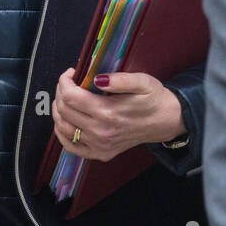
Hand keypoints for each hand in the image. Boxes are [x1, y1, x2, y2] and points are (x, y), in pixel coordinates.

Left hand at [51, 68, 184, 161]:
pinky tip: (65, 121)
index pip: (70, 97)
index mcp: (108, 113)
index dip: (64, 81)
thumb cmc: (154, 99)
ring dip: (58, 110)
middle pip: (64, 110)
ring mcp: (99, 145)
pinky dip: (61, 133)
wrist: (166, 122)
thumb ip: (119, 79)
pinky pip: (70, 146)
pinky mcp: (100, 153)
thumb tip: (97, 79)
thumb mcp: (142, 82)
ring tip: (66, 97)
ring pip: (63, 127)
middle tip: (69, 82)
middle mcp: (101, 132)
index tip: (71, 73)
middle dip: (60, 92)